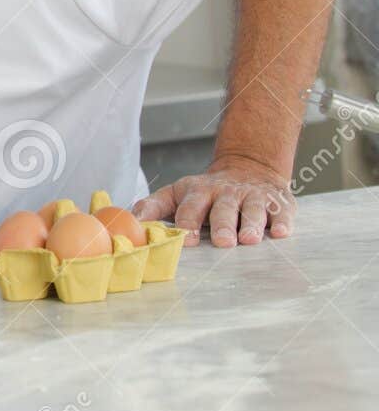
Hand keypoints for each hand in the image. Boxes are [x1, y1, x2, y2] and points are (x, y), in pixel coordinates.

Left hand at [132, 156, 294, 246]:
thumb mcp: (177, 193)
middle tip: (222, 242)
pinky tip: (280, 232)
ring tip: (249, 239)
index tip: (189, 238)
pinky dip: (281, 221)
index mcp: (199, 191)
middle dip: (222, 225)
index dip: (189, 222)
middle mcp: (226, 193)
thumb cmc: (207, 192)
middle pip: (223, 209)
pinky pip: (281, 211)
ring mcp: (253, 196)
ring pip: (253, 210)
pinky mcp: (277, 202)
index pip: (191, 207)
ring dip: (251, 224)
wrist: (248, 168)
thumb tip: (129, 219)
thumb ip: (154, 206)